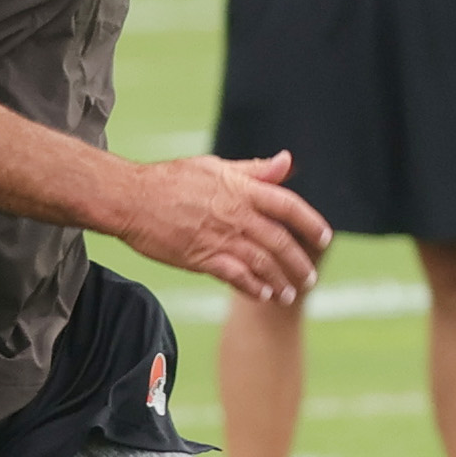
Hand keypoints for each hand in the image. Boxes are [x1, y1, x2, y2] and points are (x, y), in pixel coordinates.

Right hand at [114, 150, 329, 306]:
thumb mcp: (214, 166)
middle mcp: (236, 214)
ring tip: (288, 294)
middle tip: (308, 279)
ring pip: (261, 262)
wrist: (131, 199)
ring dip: (279, 280)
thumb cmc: (169, 179)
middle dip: (298, 262)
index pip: (288, 206)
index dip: (310, 223)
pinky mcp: (200, 257)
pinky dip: (251, 286)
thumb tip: (286, 162)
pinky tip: (261, 294)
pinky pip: (234, 276)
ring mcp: (218, 237)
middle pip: (279, 241)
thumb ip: (253, 170)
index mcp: (242, 189)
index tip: (324, 237)